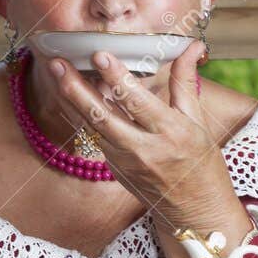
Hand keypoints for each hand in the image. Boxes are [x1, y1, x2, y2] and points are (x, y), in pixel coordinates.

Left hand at [48, 43, 241, 231]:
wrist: (194, 211)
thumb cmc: (201, 165)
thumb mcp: (198, 122)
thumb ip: (185, 83)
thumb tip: (192, 46)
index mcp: (170, 132)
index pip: (137, 101)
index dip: (116, 77)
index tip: (100, 55)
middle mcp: (143, 148)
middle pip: (102, 115)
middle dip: (76, 88)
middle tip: (57, 63)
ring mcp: (124, 161)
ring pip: (91, 126)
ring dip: (71, 98)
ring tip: (56, 72)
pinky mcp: (113, 168)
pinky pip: (94, 136)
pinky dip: (81, 114)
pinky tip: (68, 94)